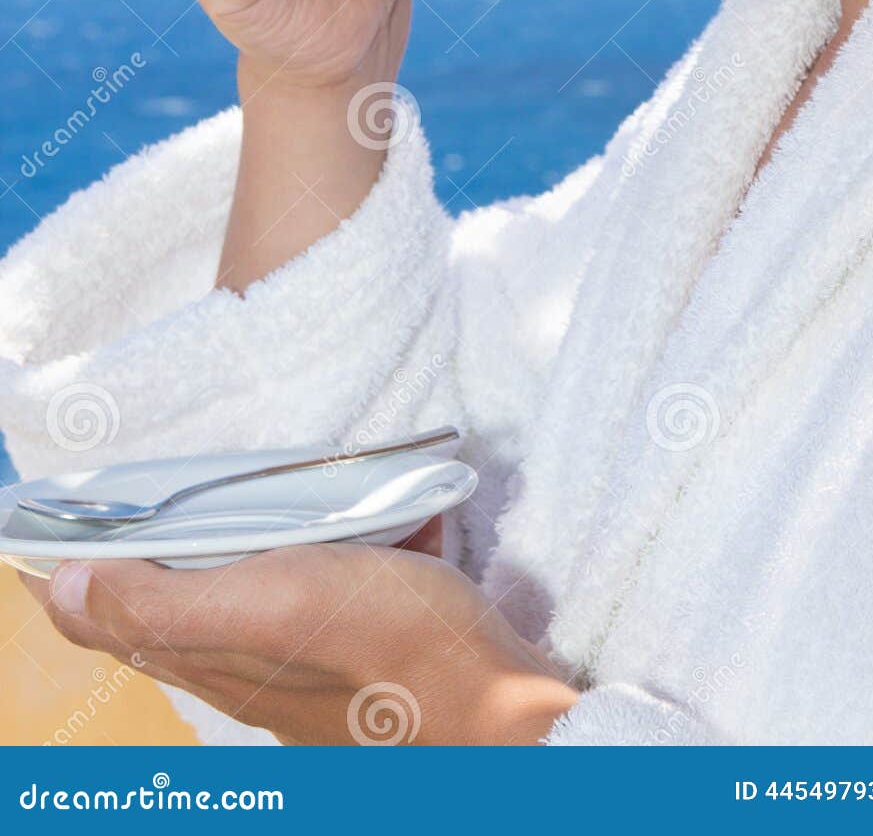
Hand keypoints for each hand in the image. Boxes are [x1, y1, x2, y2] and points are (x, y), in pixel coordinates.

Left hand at [27, 539, 576, 746]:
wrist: (504, 705)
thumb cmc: (391, 650)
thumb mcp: (273, 606)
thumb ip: (166, 602)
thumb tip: (62, 588)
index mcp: (208, 653)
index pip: (105, 614)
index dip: (70, 564)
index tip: (56, 507)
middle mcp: (241, 662)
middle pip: (167, 597)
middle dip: (150, 540)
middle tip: (148, 480)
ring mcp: (299, 654)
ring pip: (243, 584)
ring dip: (243, 531)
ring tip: (256, 485)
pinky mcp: (353, 638)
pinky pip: (319, 579)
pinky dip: (330, 540)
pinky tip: (365, 517)